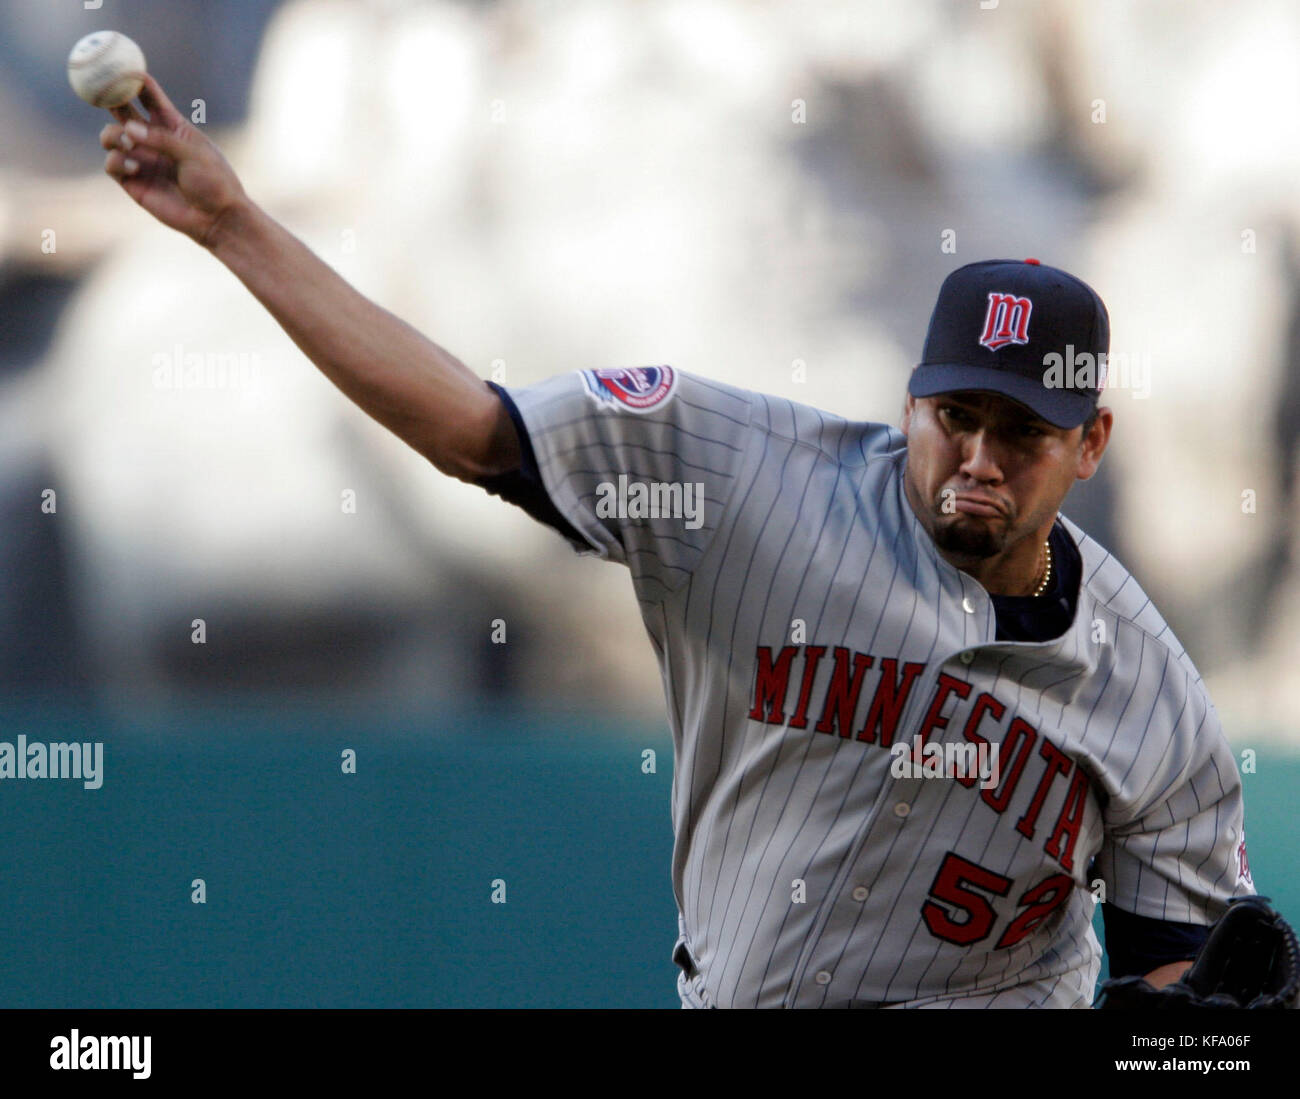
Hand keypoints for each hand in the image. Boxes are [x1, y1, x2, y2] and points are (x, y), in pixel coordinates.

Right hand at [99, 73, 246, 248]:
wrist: (216, 219)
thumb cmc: (214, 182)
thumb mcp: (193, 154)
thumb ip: (161, 139)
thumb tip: (129, 129)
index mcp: (172, 126)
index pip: (149, 95)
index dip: (134, 79)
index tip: (122, 66)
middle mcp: (153, 139)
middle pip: (122, 110)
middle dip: (109, 98)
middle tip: (100, 90)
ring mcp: (141, 159)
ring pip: (110, 136)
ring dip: (113, 136)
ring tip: (130, 145)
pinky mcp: (132, 181)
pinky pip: (111, 163)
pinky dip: (116, 161)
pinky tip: (133, 167)